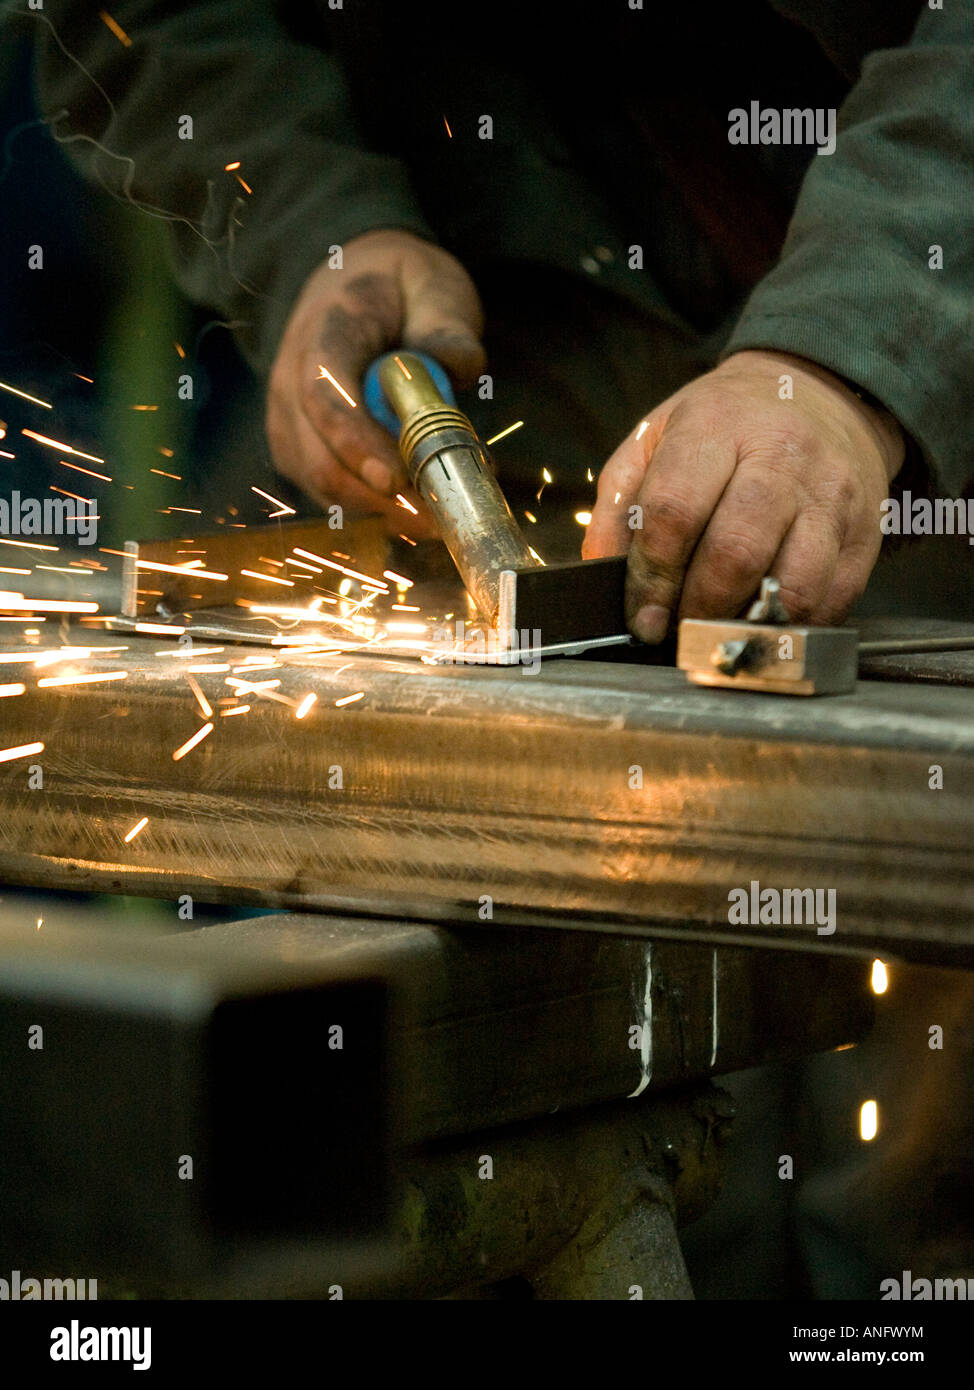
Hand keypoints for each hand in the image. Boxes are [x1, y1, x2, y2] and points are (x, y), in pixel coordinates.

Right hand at [266, 229, 485, 534]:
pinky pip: (331, 493)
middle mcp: (289, 382)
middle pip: (318, 458)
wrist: (350, 284)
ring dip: (382, 508)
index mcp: (324, 333)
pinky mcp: (299, 452)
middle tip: (439, 516)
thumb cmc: (398, 289)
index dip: (355, 442)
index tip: (395, 478)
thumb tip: (454, 368)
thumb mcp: (434, 287)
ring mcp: (289, 422)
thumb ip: (446, 329)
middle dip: (378, 497)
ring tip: (440, 510)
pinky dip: (374, 506)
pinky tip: (418, 501)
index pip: (323, 396)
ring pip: (323, 485)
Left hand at [584, 350, 904, 639]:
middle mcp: (782, 454)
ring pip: (793, 585)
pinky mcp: (865, 531)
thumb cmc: (726, 426)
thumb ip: (619, 506)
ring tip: (719, 637)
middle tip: (677, 634)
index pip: (676, 512)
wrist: (820, 394)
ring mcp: (832, 494)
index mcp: (716, 425)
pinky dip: (792, 630)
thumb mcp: (655, 440)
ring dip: (748, 627)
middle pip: (736, 552)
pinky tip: (762, 626)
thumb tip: (602, 575)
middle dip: (698, 610)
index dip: (653, 578)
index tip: (642, 618)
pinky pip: (831, 599)